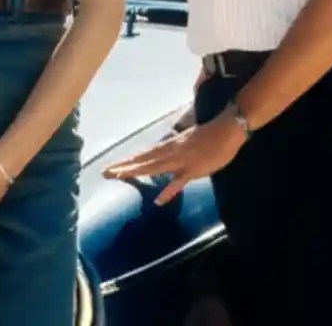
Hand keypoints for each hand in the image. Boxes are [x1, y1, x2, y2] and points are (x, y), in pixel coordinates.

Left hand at [102, 107, 246, 205]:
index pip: (144, 154)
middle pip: (143, 161)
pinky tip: (157, 202)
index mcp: (170, 145)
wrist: (227, 130)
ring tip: (118, 176)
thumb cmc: (211, 134)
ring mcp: (180, 161)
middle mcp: (170, 152)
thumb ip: (176, 147)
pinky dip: (168, 192)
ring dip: (136, 172)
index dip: (128, 160)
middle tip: (105, 172)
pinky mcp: (193, 170)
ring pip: (153, 167)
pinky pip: (178, 182)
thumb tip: (167, 152)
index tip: (113, 166)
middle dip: (124, 167)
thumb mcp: (188, 139)